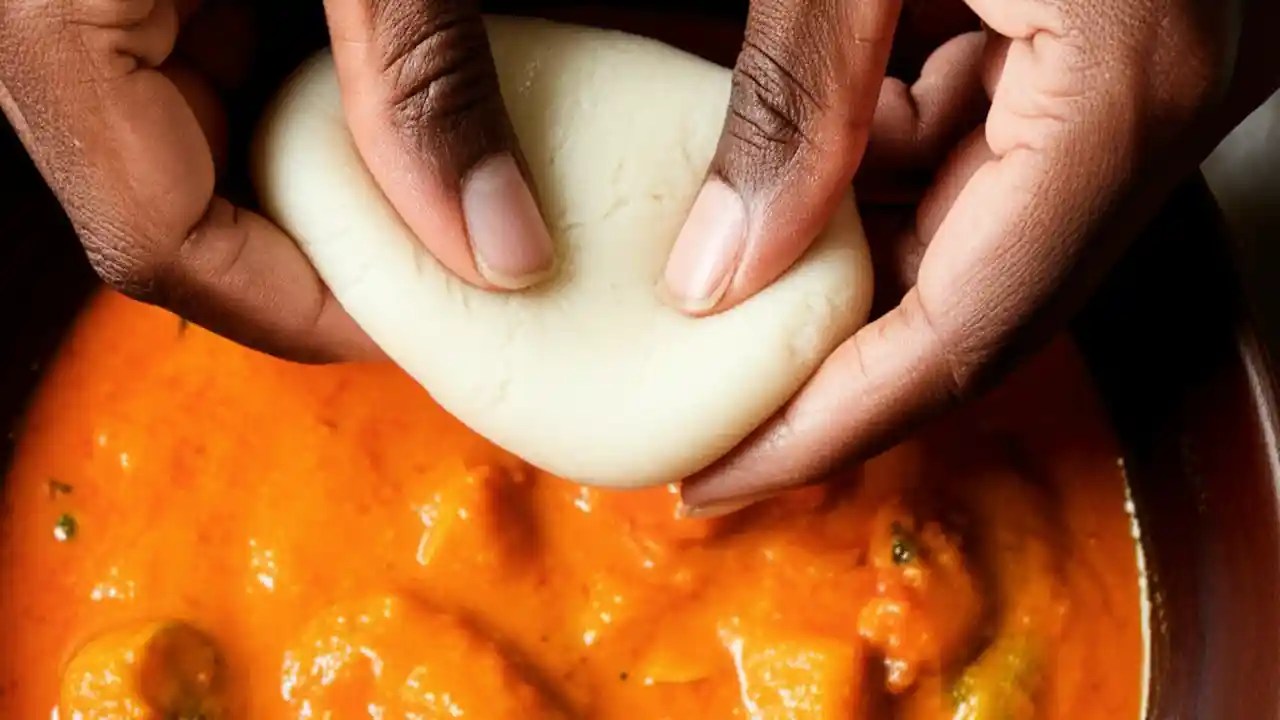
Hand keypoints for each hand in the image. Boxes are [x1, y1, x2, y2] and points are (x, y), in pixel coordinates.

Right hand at [0, 0, 552, 362]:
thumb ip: (423, 74)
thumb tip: (501, 250)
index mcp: (58, 21)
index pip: (156, 243)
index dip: (297, 310)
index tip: (416, 328)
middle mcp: (44, 32)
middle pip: (167, 214)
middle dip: (307, 259)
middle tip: (432, 270)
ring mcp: (85, 14)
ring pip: (184, 155)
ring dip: (308, 188)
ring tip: (418, 194)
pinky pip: (196, 84)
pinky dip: (293, 112)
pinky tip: (373, 103)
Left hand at [676, 0, 1279, 512]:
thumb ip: (799, 92)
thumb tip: (722, 266)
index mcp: (1122, 89)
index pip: (965, 334)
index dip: (831, 426)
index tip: (722, 474)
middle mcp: (1159, 109)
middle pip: (980, 311)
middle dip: (838, 370)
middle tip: (716, 410)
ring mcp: (1149, 87)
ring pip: (988, 242)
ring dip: (861, 266)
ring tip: (739, 290)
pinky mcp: (1115, 57)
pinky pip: (1001, 161)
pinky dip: (899, 174)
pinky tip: (822, 160)